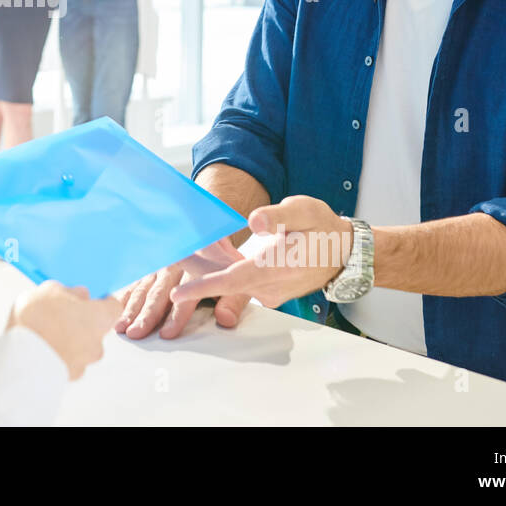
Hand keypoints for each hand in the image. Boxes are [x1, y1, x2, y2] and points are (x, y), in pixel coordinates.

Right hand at [9, 281, 121, 379]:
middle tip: (59, 315)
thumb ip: (69, 292)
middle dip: (81, 322)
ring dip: (70, 340)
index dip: (102, 302)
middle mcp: (97, 341)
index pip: (114, 307)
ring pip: (82, 347)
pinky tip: (43, 349)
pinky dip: (60, 356)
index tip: (89, 299)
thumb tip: (78, 295)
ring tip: (46, 333)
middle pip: (96, 328)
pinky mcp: (70, 376)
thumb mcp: (49, 291)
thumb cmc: (38, 320)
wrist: (22, 358)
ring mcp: (85, 362)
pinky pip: (70, 362)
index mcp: (98, 317)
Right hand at [114, 257, 251, 339]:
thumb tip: (225, 320)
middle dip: (146, 316)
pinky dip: (124, 296)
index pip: (186, 298)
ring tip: (121, 328)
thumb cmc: (224, 267)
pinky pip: (134, 282)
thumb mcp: (238, 283)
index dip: (176, 317)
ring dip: (131, 310)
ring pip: (143, 290)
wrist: (211, 236)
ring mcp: (159, 268)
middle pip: (159, 295)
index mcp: (197, 271)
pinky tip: (115, 310)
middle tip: (136, 333)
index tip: (167, 334)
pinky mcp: (150, 269)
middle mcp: (175, 268)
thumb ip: (233, 301)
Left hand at [170, 196, 351, 308]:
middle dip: (191, 272)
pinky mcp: (267, 292)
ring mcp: (267, 292)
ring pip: (229, 285)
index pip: (233, 280)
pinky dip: (219, 275)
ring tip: (174, 251)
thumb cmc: (322, 227)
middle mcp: (268, 286)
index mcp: (275, 267)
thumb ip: (278, 216)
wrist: (343, 252)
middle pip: (223, 283)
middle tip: (162, 253)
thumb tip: (254, 220)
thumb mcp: (304, 211)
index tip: (177, 294)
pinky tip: (200, 260)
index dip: (204, 287)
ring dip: (203, 272)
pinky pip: (239, 286)